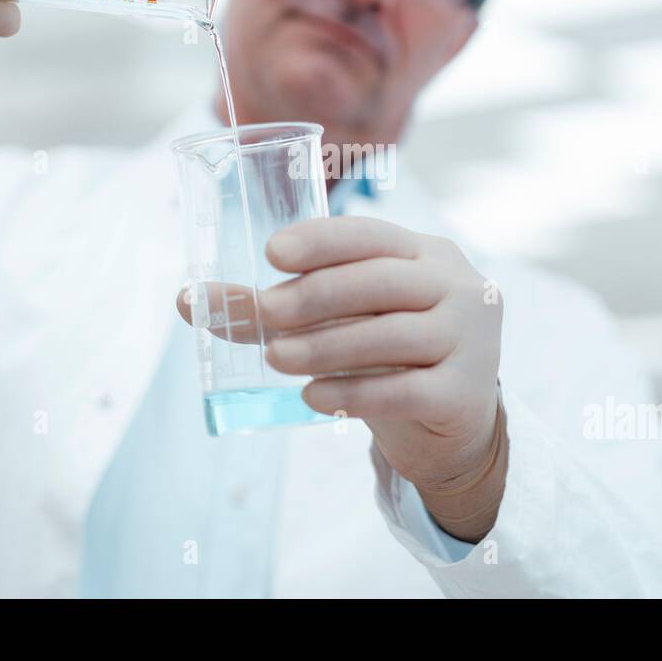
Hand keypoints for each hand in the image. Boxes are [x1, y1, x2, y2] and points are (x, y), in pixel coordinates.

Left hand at [178, 216, 507, 541]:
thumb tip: (190, 299)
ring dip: (326, 346)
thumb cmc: (388, 355)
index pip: (373, 235)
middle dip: (317, 295)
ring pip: (392, 335)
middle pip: (383, 281)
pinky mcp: (466, 392)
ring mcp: (471, 339)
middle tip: (266, 312)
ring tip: (276, 359)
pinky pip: (406, 389)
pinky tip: (312, 397)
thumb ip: (276, 309)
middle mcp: (458, 286)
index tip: (272, 253)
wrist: (452, 425)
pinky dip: (354, 392)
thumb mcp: (342, 321)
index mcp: (427, 253)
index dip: (323, 240)